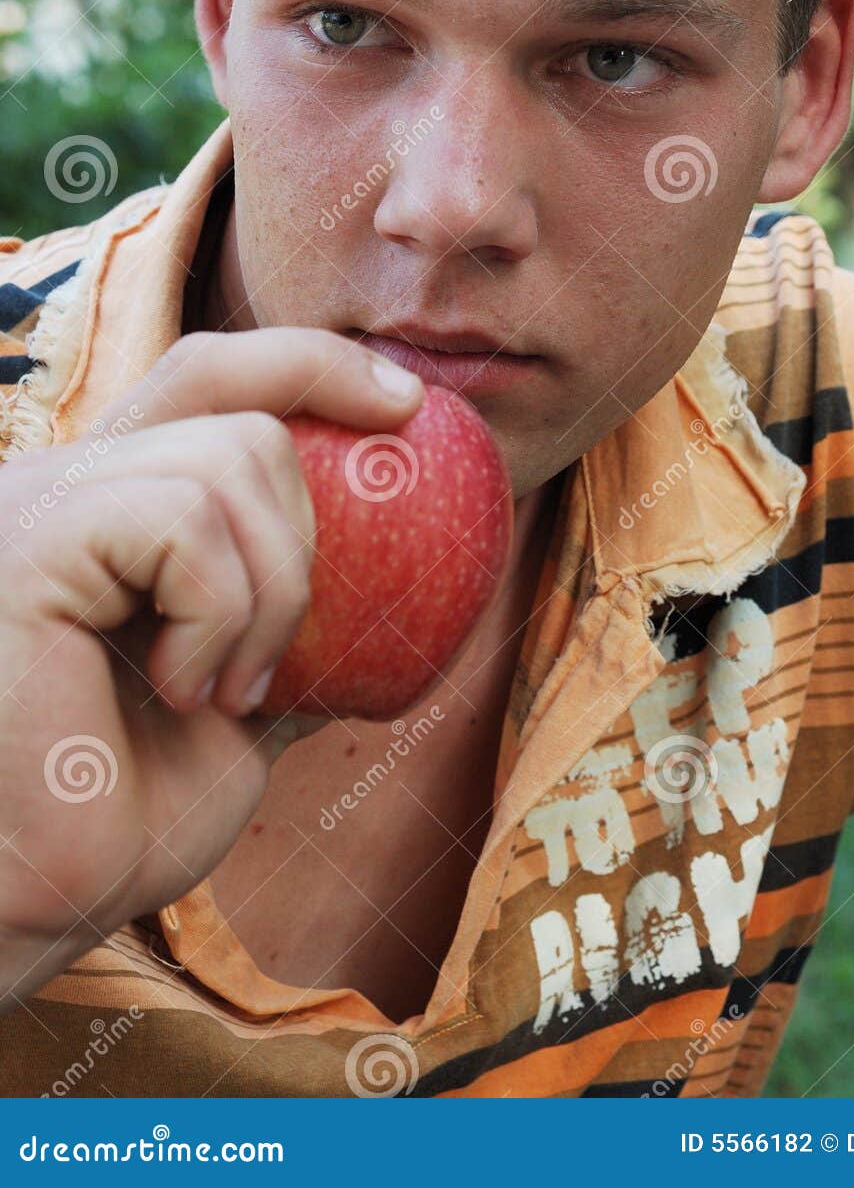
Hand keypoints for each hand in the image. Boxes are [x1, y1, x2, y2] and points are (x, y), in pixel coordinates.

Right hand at [0, 327, 421, 1007]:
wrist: (42, 896)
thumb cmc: (128, 811)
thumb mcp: (242, 687)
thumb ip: (287, 610)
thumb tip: (403, 581)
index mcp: (108, 502)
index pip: (210, 374)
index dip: (309, 364)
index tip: (409, 401)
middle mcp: (63, 481)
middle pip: (240, 413)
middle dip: (301, 540)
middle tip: (273, 662)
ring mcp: (37, 502)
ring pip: (226, 461)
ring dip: (269, 596)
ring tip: (224, 692)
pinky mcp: (29, 538)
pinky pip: (184, 522)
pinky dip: (220, 614)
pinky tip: (179, 692)